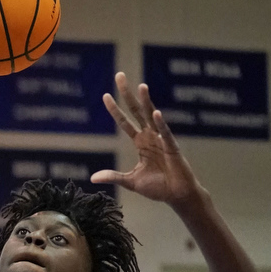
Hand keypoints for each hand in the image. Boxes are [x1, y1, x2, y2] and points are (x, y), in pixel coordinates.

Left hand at [91, 73, 203, 206]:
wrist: (177, 195)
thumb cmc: (157, 188)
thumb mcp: (131, 181)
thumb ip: (113, 176)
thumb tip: (93, 178)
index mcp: (141, 143)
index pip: (125, 122)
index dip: (115, 110)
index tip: (105, 96)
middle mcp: (150, 137)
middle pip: (136, 111)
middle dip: (127, 94)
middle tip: (119, 76)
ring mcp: (161, 140)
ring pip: (151, 116)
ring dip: (146, 101)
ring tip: (141, 86)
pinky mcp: (172, 148)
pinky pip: (166, 133)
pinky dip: (160, 124)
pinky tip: (155, 113)